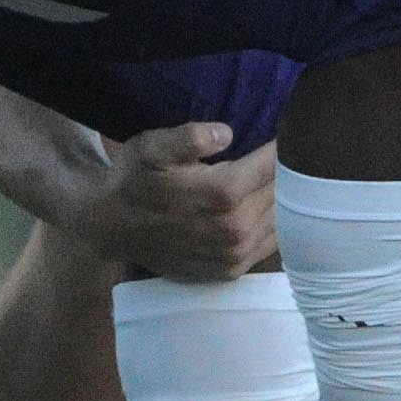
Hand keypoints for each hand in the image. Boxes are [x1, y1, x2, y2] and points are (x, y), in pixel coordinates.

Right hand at [70, 123, 275, 281]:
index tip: (287, 130)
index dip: (284, 145)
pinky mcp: (231, 270)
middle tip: (288, 152)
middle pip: (282, 193)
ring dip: (285, 199)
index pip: (275, 165)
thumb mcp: (150, 148)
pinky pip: (270, 245)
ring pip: (282, 220)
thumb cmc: (133, 180)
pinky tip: (268, 208)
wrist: (113, 227)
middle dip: (287, 172)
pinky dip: (276, 225)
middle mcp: (235, 228)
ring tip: (280, 178)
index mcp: (223, 193)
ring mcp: (235, 254)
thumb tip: (226, 133)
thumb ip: (187, 138)